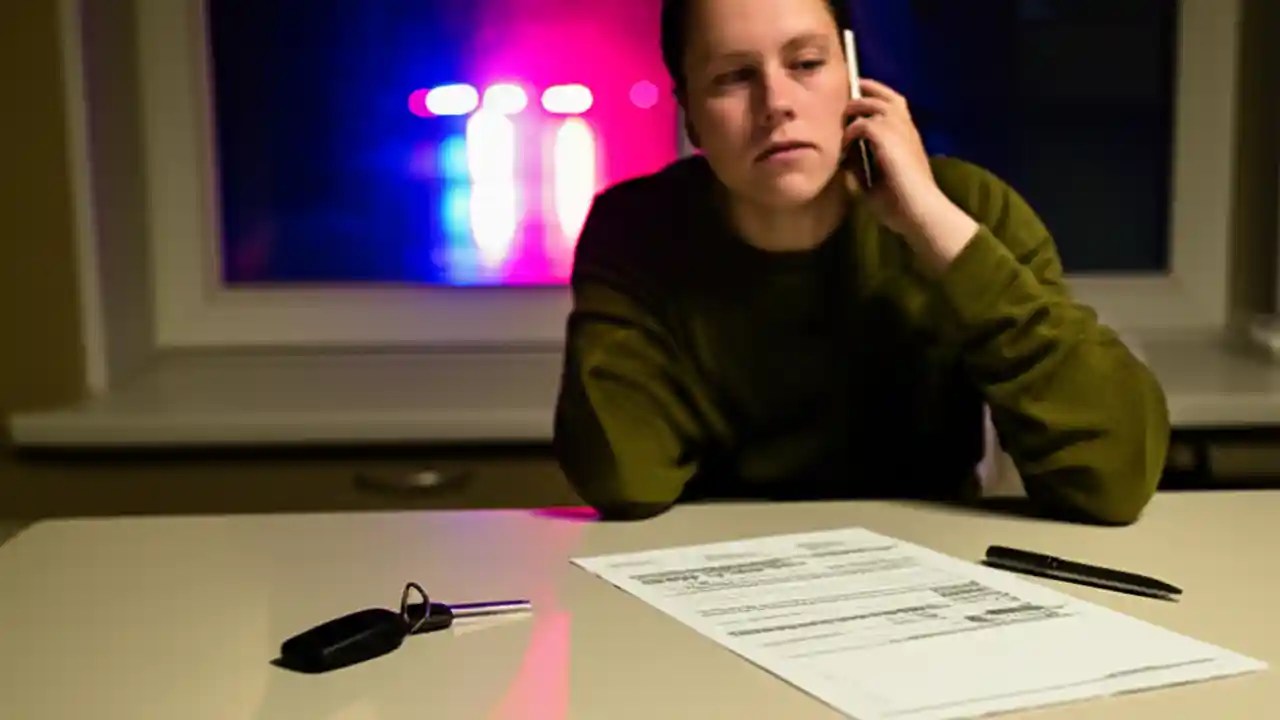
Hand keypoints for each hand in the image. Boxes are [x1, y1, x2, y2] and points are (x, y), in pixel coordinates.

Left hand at [842, 79, 977, 272]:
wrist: (920, 210)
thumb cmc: (902, 203)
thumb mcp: (876, 181)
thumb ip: (862, 166)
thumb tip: (845, 157)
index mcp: (909, 137)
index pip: (896, 105)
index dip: (879, 97)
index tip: (860, 97)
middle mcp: (906, 128)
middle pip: (887, 95)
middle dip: (867, 90)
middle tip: (849, 93)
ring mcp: (899, 129)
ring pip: (873, 103)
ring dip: (856, 108)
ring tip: (843, 118)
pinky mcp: (888, 137)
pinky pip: (862, 124)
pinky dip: (851, 132)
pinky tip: (845, 147)